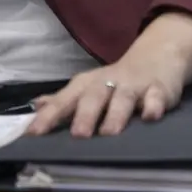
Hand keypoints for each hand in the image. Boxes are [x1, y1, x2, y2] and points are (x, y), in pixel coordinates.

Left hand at [25, 13, 191, 137]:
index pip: (64, 100)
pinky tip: (151, 116)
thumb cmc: (115, 80)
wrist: (156, 55)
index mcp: (86, 85)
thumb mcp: (87, 88)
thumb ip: (63, 101)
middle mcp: (107, 83)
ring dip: (116, 114)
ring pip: (123, 98)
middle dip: (85, 115)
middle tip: (78, 136)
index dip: (49, 116)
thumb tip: (35, 107)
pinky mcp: (158, 89)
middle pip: (93, 97)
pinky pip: (155, 97)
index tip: (33, 134)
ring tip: (110, 133)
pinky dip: (153, 105)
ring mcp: (133, 85)